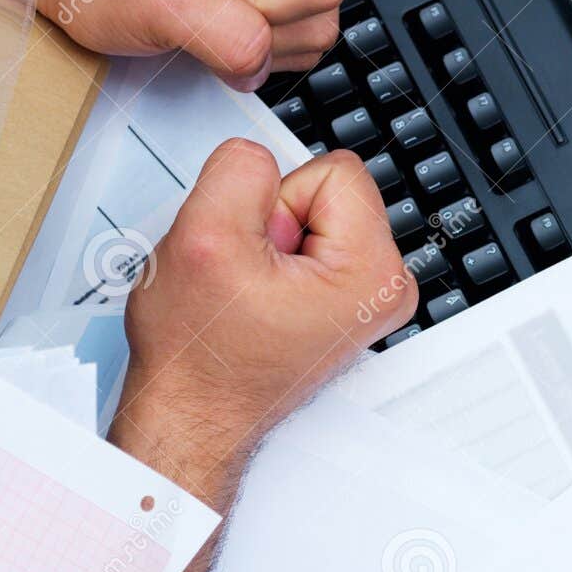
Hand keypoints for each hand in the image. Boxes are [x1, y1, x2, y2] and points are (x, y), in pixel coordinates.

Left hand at [0, 0, 342, 91]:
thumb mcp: (163, 1)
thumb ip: (228, 33)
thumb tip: (262, 61)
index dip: (265, 13)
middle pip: (322, 10)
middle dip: (259, 30)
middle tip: (202, 5)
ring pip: (311, 27)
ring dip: (255, 41)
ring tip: (204, 8)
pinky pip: (292, 33)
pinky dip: (252, 43)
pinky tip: (213, 16)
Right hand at [111, 140, 414, 571]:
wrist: (188, 417)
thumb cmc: (199, 358)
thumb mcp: (203, 233)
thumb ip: (241, 168)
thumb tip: (260, 154)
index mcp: (373, 272)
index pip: (332, 168)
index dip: (277, 201)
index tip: (256, 253)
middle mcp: (383, 287)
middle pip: (324, 189)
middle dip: (272, 221)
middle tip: (244, 277)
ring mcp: (363, 297)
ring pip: (307, 213)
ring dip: (265, 243)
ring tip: (244, 292)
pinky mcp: (339, 302)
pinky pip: (303, 242)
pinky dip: (268, 263)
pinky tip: (249, 301)